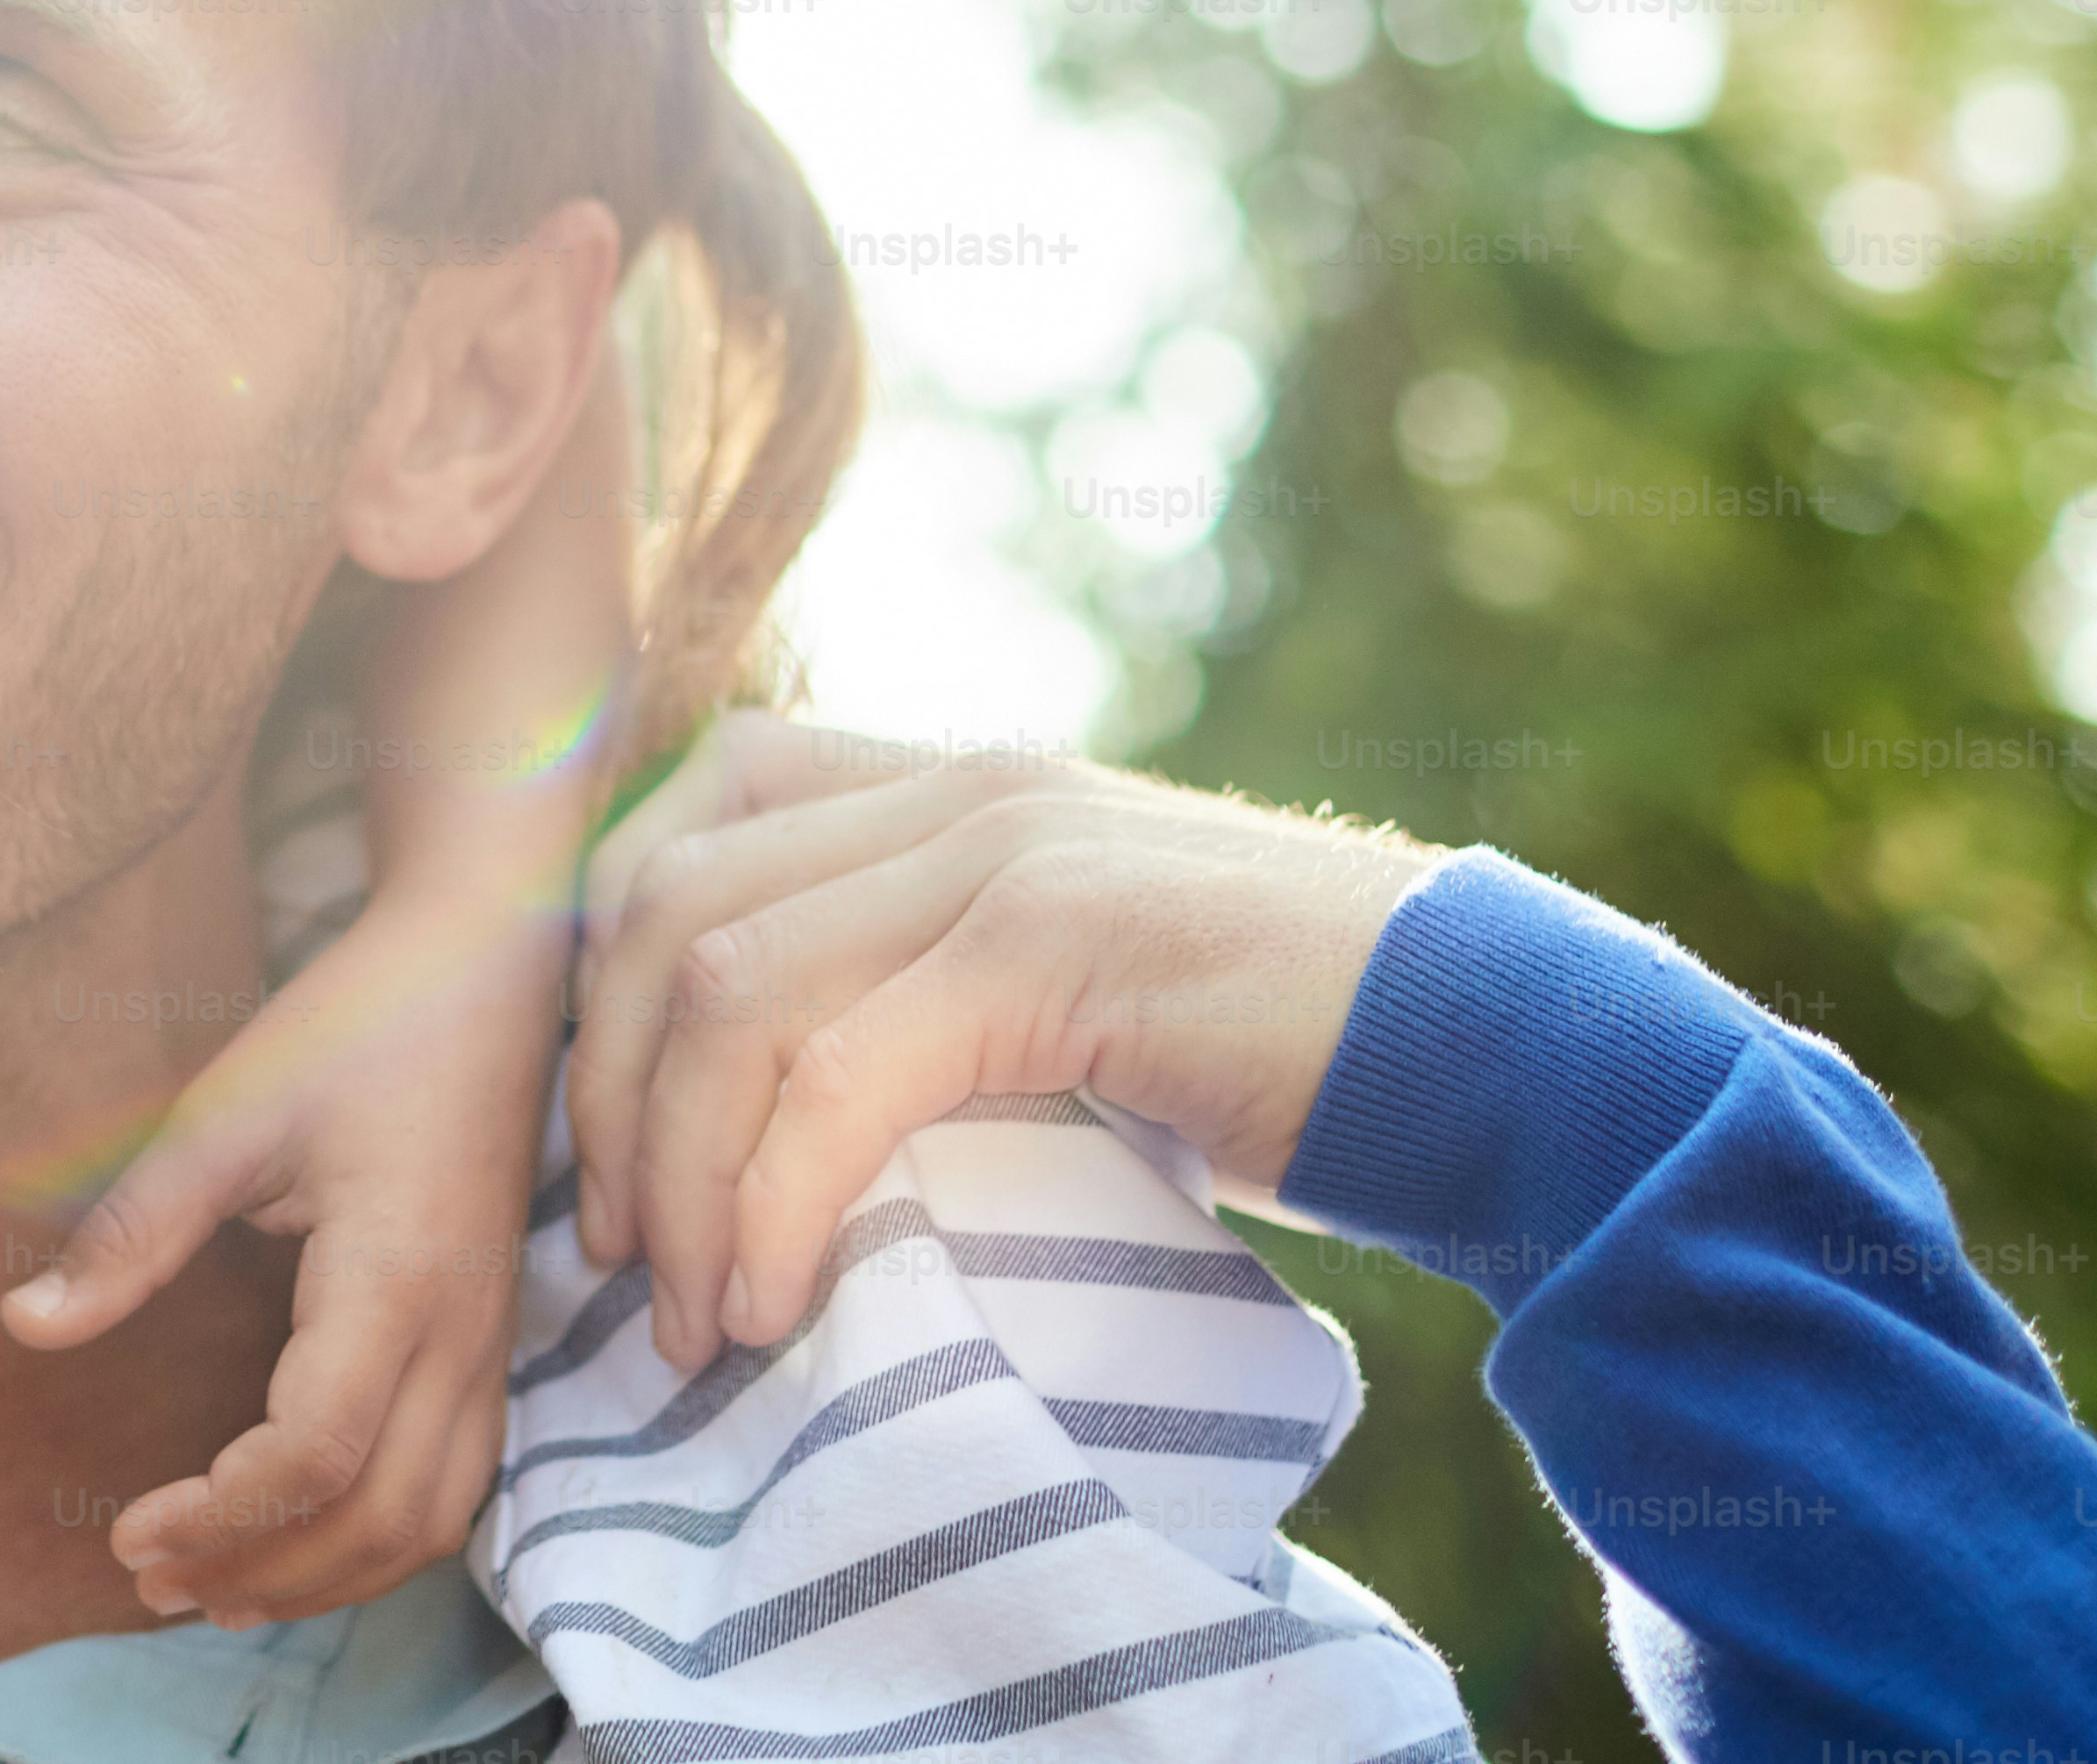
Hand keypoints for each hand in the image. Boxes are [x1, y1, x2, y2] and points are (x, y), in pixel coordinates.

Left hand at [1, 895, 554, 1626]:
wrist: (487, 971)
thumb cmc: (357, 1031)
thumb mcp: (228, 1114)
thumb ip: (133, 1231)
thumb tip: (26, 1325)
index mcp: (394, 1279)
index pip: (315, 1452)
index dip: (221, 1514)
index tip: (129, 1530)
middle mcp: (460, 1335)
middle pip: (377, 1517)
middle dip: (261, 1571)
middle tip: (149, 1581)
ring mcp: (489, 1345)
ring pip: (430, 1520)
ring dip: (325, 1577)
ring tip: (216, 1592)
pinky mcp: (491, 1343)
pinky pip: (454, 1485)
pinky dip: (377, 1539)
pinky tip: (300, 1544)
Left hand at [562, 721, 1443, 1367]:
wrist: (1494, 1057)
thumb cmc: (1281, 1063)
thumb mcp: (1065, 998)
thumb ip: (930, 995)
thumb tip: (766, 1116)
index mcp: (946, 781)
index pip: (686, 829)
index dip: (602, 988)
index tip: (608, 1151)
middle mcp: (958, 786)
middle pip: (670, 907)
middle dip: (606, 1096)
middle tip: (617, 1260)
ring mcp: (1006, 847)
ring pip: (729, 984)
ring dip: (676, 1167)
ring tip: (687, 1314)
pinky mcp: (1054, 940)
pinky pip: (840, 1067)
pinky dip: (771, 1196)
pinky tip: (767, 1299)